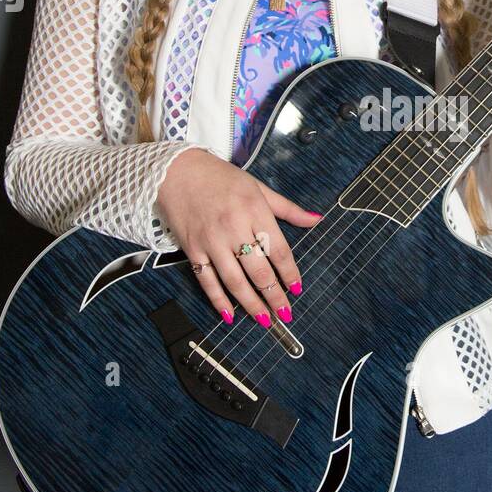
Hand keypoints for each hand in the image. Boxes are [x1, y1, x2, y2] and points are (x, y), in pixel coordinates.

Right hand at [156, 149, 323, 325]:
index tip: (297, 289)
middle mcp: (234, 228)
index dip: (290, 273)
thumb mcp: (258, 187)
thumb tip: (315, 219)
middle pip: (259, 270)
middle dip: (274, 296)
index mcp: (255, 211)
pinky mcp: (193, 250)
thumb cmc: (220, 178)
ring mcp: (212, 241)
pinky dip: (218, 301)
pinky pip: (208, 281)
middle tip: (285, 313)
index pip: (278, 250)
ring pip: (235, 281)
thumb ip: (287, 208)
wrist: (176, 171)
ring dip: (251, 304)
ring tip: (264, 320)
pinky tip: (229, 315)